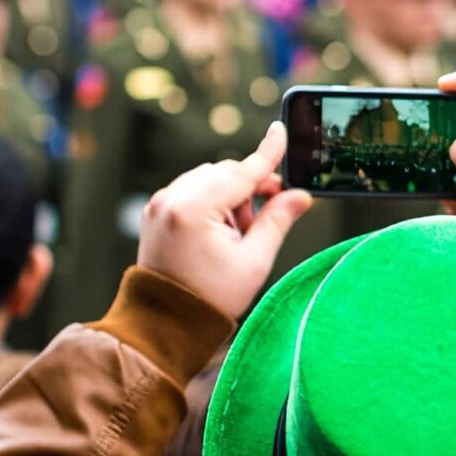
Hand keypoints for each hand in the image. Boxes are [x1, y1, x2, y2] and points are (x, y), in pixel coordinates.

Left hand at [137, 122, 311, 318]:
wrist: (166, 323)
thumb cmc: (210, 297)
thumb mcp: (253, 260)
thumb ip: (277, 220)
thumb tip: (300, 195)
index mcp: (194, 209)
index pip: (242, 172)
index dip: (268, 154)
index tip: (281, 131)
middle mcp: (172, 199)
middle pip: (225, 172)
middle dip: (251, 188)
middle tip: (270, 213)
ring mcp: (160, 204)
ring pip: (209, 180)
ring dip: (231, 197)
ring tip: (238, 234)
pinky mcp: (156, 212)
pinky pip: (192, 191)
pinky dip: (212, 203)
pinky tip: (220, 232)